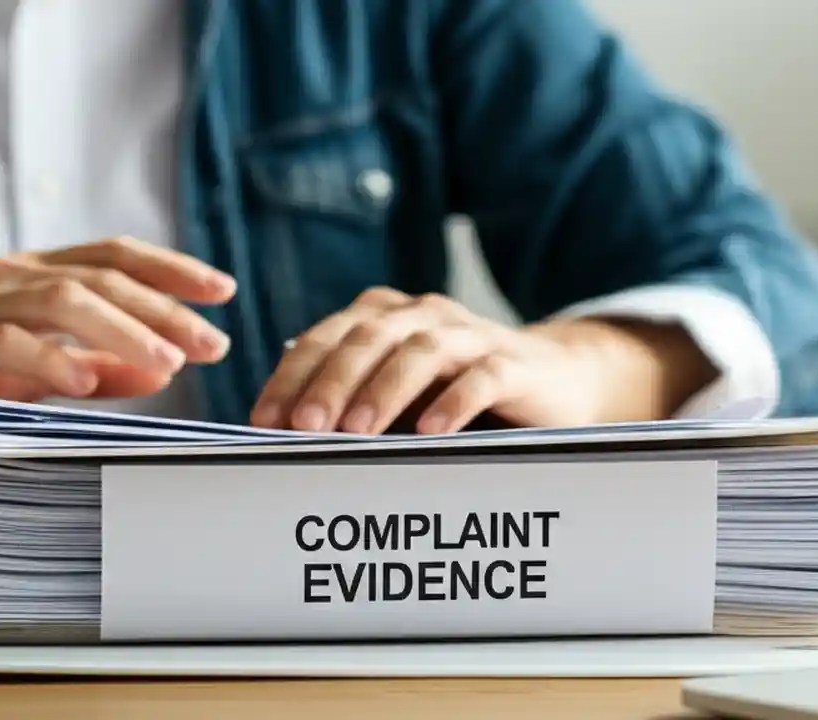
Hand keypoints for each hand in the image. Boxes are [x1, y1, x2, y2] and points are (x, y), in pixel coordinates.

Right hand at [0, 235, 234, 402]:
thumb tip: (164, 369)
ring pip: (63, 300)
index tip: (223, 291)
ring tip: (168, 360)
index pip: (116, 256)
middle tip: (212, 342)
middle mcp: (10, 275)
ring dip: (122, 330)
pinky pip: (7, 342)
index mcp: (36, 274)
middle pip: (101, 276)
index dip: (172, 269)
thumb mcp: (38, 373)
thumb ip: (99, 368)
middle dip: (164, 308)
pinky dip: (51, 359)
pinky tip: (87, 379)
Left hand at [250, 287, 716, 433]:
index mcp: (385, 316)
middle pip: (368, 339)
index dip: (292, 377)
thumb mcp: (397, 392)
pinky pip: (481, 376)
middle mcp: (423, 315)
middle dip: (329, 383)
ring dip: (382, 391)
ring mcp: (470, 335)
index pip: (327, 338)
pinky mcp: (514, 363)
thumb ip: (348, 396)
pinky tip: (430, 432)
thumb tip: (279, 421)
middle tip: (300, 427)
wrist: (554, 379)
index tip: (263, 420)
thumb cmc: (457, 390)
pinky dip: (454, 401)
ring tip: (354, 433)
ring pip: (419, 351)